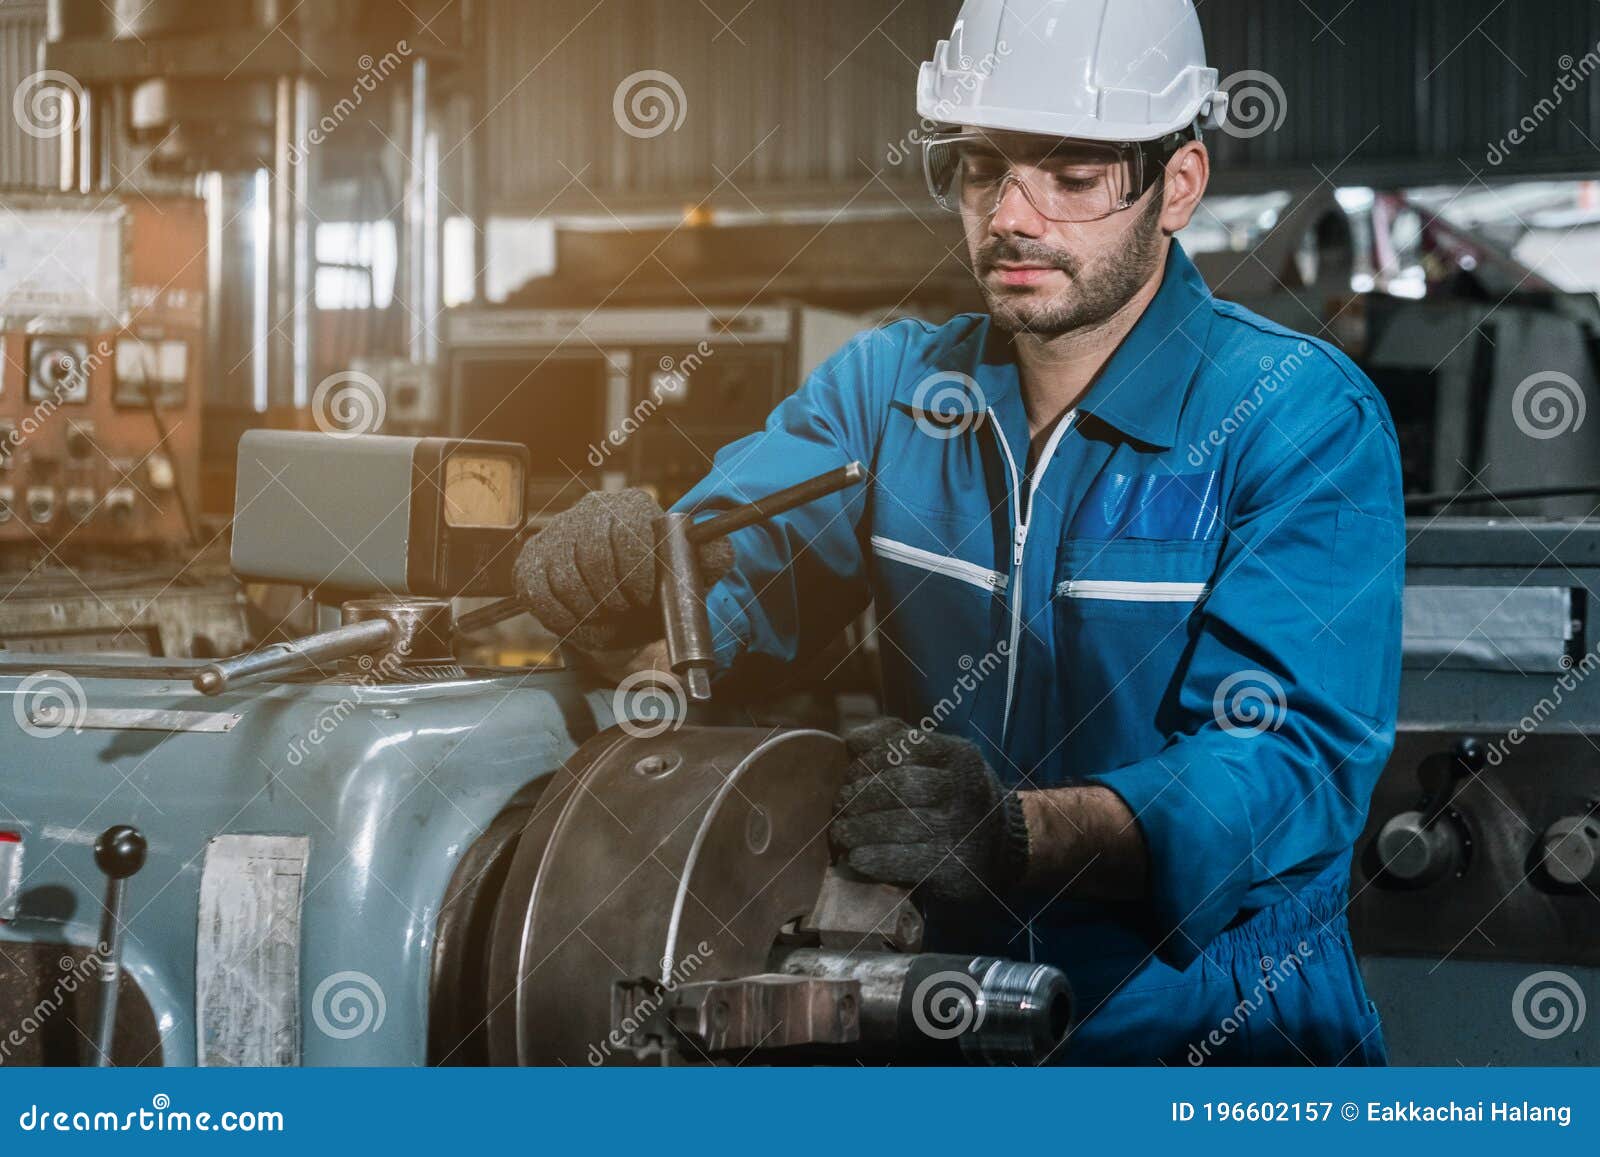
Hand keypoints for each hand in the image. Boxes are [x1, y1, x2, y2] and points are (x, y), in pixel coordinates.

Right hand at [513, 490, 733, 649]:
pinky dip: (563, 615)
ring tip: (607, 614)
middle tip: (625, 610)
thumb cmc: (657, 591)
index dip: (635, 573)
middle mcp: (592, 509)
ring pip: (565, 576)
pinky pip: (540, 592)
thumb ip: (710, 561)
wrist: (623, 614)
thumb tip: (721, 549)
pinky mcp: (532, 559)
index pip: (625, 531)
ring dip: (590, 608)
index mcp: (632, 506)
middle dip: (612, 594)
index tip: (645, 599)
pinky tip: (583, 616)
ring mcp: (558, 531)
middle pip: (591, 553)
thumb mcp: (688, 578)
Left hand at [830, 718, 1030, 902]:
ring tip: (840, 833)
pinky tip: (857, 858)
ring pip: (899, 822)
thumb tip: (853, 740)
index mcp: (958, 755)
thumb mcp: (938, 760)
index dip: (869, 761)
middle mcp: (964, 787)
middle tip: (839, 808)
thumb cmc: (955, 796)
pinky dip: (875, 858)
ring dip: (860, 829)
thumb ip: (896, 742)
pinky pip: (906, 860)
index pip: (904, 747)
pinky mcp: (954, 865)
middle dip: (860, 796)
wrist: (1002, 846)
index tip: (848, 777)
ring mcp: (961, 828)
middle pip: (899, 785)